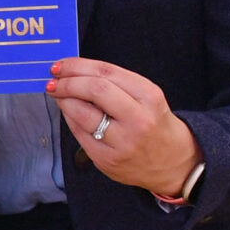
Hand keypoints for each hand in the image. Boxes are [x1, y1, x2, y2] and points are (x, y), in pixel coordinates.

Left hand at [45, 56, 203, 199]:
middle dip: (67, 82)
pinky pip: (79, 134)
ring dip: (63, 100)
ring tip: (58, 94)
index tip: (62, 64)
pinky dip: (69, 118)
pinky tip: (69, 112)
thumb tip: (74, 71)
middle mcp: (138, 119)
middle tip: (54, 79)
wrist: (176, 164)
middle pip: (94, 90)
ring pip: (82, 114)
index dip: (78, 66)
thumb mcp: (148, 97)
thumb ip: (115, 84)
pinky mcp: (108, 160)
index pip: (106, 73)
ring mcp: (122, 142)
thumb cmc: (156, 124)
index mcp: (149, 97)